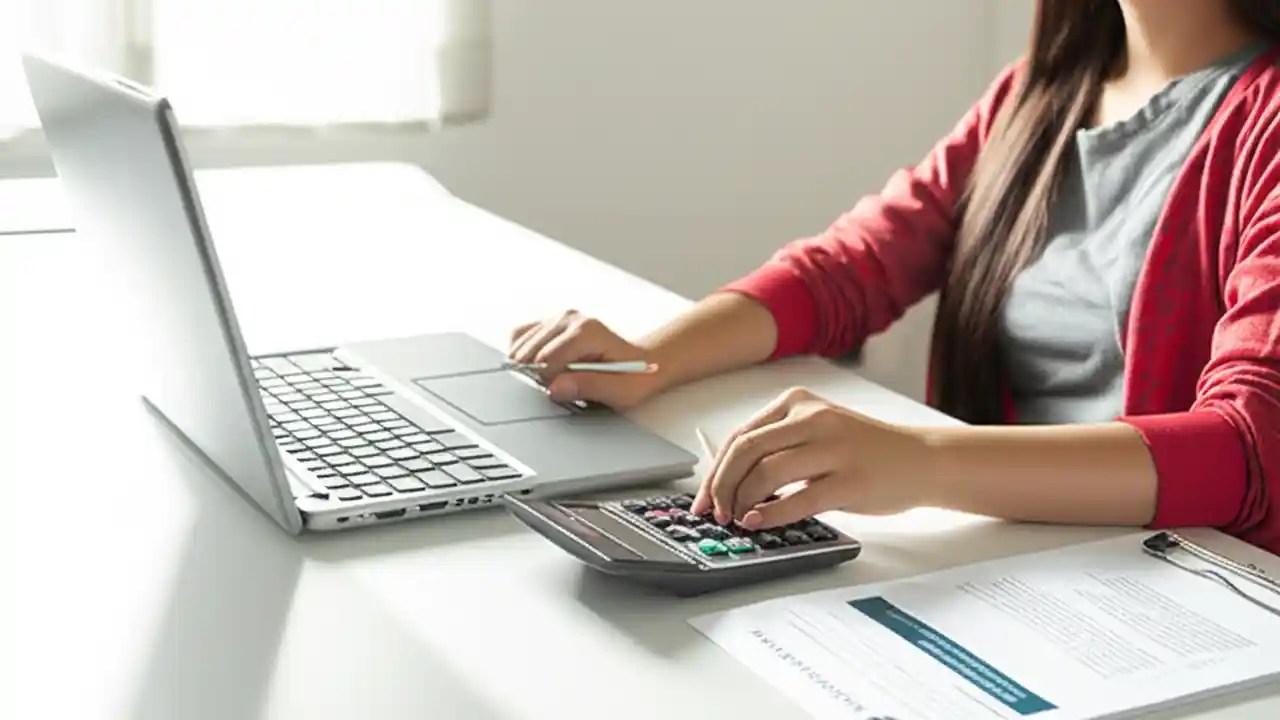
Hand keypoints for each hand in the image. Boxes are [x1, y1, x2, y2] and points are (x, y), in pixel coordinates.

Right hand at [508, 310, 663, 408]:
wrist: (643, 360)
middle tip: (558, 388)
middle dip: (537, 375)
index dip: (548, 382)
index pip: (547, 359)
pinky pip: (520, 337)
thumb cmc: (634, 376)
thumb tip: (555, 387)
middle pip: (530, 352)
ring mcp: (559, 318)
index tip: (559, 393)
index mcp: (587, 331)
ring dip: (528, 366)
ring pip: (521, 345)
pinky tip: (538, 367)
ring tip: (552, 378)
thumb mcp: (621, 390)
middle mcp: (571, 319)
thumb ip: (589, 387)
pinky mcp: (550, 322)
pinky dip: (522, 355)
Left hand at [691, 387, 935, 527]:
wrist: (922, 460)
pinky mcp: (850, 480)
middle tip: (716, 513)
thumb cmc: (864, 451)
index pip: (740, 437)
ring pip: (766, 472)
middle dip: (721, 487)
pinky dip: (770, 513)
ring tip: (739, 518)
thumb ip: (777, 447)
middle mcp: (813, 419)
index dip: (715, 472)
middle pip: (746, 452)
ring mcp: (833, 448)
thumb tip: (728, 483)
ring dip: (742, 501)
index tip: (703, 499)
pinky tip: (759, 522)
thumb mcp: (817, 432)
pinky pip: (798, 499)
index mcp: (798, 403)